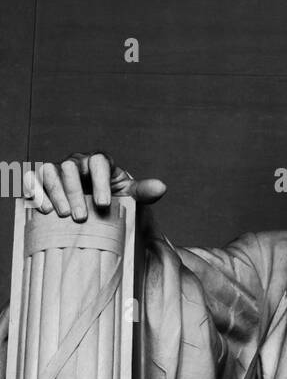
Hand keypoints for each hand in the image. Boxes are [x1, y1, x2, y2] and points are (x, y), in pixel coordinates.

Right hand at [23, 152, 166, 221]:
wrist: (95, 207)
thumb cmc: (114, 198)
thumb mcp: (130, 196)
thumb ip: (143, 191)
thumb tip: (161, 187)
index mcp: (99, 162)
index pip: (98, 161)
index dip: (100, 181)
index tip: (104, 204)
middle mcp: (76, 162)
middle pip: (71, 167)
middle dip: (74, 191)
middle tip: (81, 217)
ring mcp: (58, 170)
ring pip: (50, 170)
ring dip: (54, 192)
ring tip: (63, 215)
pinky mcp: (42, 181)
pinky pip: (33, 178)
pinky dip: (35, 190)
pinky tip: (42, 208)